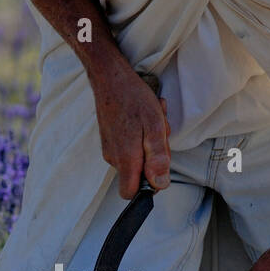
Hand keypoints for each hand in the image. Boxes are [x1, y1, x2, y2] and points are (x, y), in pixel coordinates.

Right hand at [90, 59, 171, 197]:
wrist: (109, 77)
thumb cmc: (133, 98)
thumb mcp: (155, 125)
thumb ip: (157, 157)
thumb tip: (160, 185)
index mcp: (126, 158)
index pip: (131, 194)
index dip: (148, 187)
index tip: (157, 165)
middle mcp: (114, 158)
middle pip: (137, 176)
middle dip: (153, 159)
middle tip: (158, 133)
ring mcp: (109, 149)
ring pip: (135, 160)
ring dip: (148, 144)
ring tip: (151, 121)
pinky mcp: (109, 140)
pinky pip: (129, 148)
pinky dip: (140, 137)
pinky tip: (143, 118)